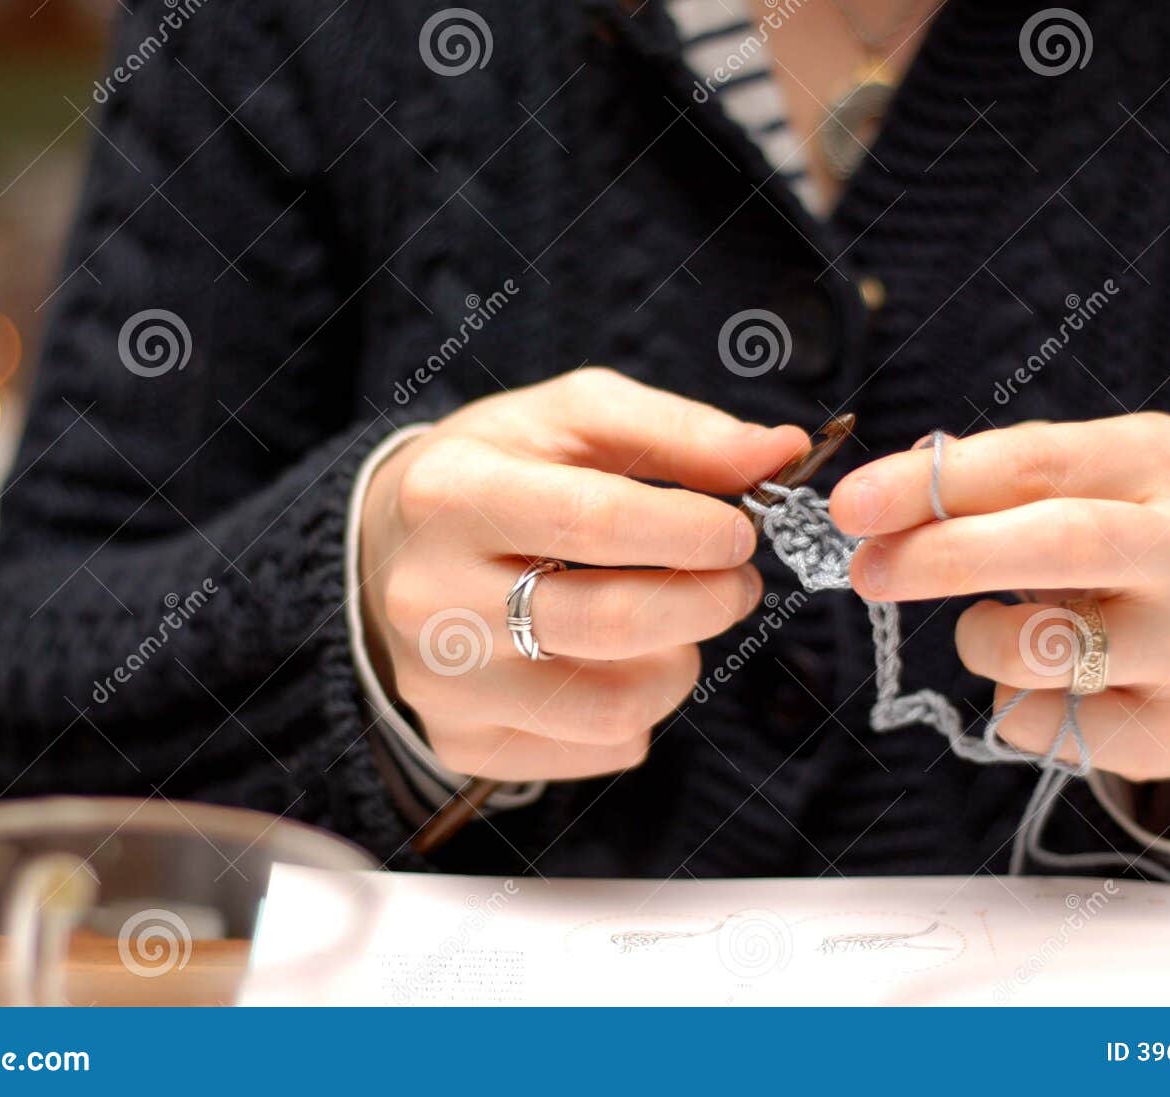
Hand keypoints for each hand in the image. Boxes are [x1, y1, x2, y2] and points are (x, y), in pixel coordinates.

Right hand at [359, 369, 808, 780]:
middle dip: (708, 600)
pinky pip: (596, 749)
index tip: (741, 530)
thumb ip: (678, 431)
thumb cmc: (498, 471)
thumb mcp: (571, 419)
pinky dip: (640, 710)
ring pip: (612, 705)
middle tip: (735, 580)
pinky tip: (624, 663)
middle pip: (611, 622)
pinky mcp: (461, 740)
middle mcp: (430, 596)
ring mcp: (442, 681)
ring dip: (680, 663)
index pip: (596, 521)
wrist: (390, 548)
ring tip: (680, 621)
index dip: (692, 530)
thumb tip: (779, 453)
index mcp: (451, 493)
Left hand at [829, 414, 1169, 781]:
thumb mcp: (1054, 489)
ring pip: (1044, 648)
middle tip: (866, 571)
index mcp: (1162, 461)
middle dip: (944, 557)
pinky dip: (1012, 706)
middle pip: (1059, 542)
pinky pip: (1050, 725)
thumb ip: (977, 485)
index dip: (932, 484)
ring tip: (982, 628)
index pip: (1034, 461)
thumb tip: (878, 504)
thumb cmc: (1097, 544)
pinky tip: (1041, 683)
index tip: (851, 506)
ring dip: (979, 639)